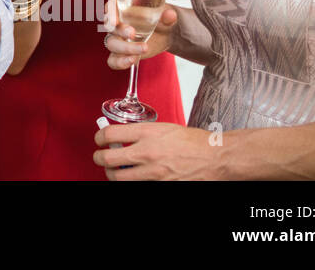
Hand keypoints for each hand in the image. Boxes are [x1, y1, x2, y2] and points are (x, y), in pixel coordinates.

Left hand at [94, 122, 225, 178]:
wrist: (216, 157)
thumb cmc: (194, 142)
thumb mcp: (164, 128)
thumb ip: (142, 133)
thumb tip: (123, 136)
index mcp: (147, 133)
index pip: (109, 134)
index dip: (98, 137)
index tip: (99, 140)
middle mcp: (147, 152)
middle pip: (107, 158)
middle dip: (99, 158)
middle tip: (100, 157)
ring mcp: (153, 172)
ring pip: (118, 177)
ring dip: (113, 173)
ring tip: (115, 170)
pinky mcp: (161, 185)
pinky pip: (136, 185)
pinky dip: (132, 181)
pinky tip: (135, 177)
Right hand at [103, 0, 176, 67]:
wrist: (166, 35)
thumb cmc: (160, 20)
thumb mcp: (165, 16)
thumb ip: (167, 16)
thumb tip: (170, 15)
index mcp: (124, 9)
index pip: (111, 6)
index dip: (110, 11)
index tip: (115, 18)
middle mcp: (117, 24)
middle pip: (110, 26)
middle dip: (121, 30)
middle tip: (133, 33)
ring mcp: (118, 39)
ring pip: (112, 44)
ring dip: (125, 47)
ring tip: (143, 49)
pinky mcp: (121, 54)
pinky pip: (113, 60)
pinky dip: (120, 62)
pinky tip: (132, 60)